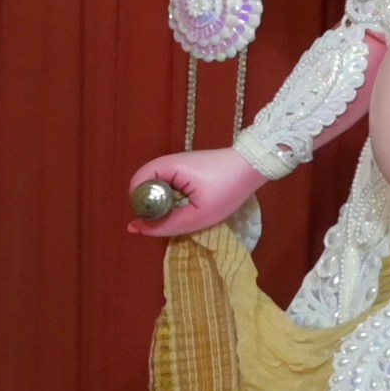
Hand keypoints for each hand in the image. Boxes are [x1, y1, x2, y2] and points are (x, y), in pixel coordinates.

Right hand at [127, 146, 261, 237]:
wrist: (254, 167)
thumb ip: (165, 224)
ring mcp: (177, 165)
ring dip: (165, 204)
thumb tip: (135, 227)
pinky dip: (174, 199)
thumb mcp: (198, 215)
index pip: (137, 184)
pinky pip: (169, 186)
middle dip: (154, 206)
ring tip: (184, 213)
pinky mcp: (186, 170)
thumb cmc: (228, 188)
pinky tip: (190, 206)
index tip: (156, 219)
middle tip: (172, 219)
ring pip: (157, 188)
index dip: (141, 204)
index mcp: (168, 167)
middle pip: (145, 187)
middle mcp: (168, 162)